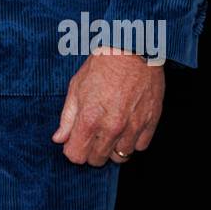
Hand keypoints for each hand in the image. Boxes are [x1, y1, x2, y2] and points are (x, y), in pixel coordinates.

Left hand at [51, 48, 164, 166]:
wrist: (132, 49)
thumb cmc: (102, 65)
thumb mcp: (76, 87)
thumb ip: (67, 117)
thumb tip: (59, 139)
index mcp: (89, 119)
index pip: (77, 156)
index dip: (73, 150)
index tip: (74, 142)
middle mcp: (112, 127)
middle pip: (97, 160)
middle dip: (91, 151)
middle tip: (92, 135)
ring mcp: (133, 127)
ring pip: (120, 157)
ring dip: (113, 148)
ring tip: (110, 132)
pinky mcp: (151, 122)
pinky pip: (140, 147)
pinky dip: (132, 142)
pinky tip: (127, 128)